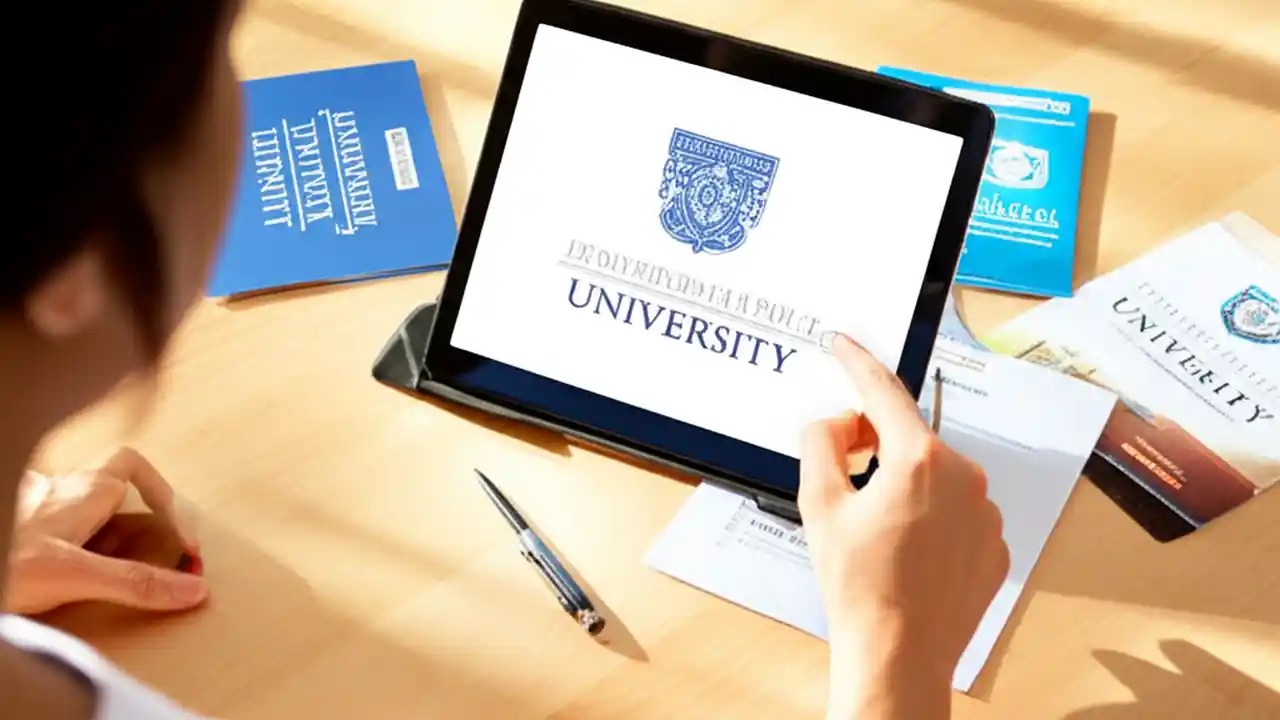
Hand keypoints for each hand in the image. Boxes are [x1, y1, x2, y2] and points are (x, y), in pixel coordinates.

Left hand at [7, 447, 207, 614]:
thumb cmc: (0, 562)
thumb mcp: (74, 575)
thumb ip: (134, 582)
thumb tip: (192, 587)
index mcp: (81, 491)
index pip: (131, 465)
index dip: (159, 490)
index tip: (175, 533)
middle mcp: (53, 489)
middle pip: (103, 489)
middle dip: (125, 523)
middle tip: (133, 560)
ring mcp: (23, 504)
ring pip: (67, 507)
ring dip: (85, 533)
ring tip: (85, 569)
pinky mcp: (7, 525)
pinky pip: (34, 523)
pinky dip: (46, 541)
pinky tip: (38, 567)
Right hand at [800, 336, 1008, 719]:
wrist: (899, 656)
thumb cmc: (861, 589)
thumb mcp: (819, 505)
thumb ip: (821, 444)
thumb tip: (836, 424)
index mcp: (919, 459)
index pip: (883, 391)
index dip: (857, 362)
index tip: (845, 344)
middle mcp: (963, 476)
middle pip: (908, 435)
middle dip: (873, 445)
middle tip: (843, 481)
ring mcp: (985, 511)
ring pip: (933, 474)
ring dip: (903, 485)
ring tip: (876, 534)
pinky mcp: (994, 543)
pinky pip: (956, 510)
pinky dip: (929, 517)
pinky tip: (905, 551)